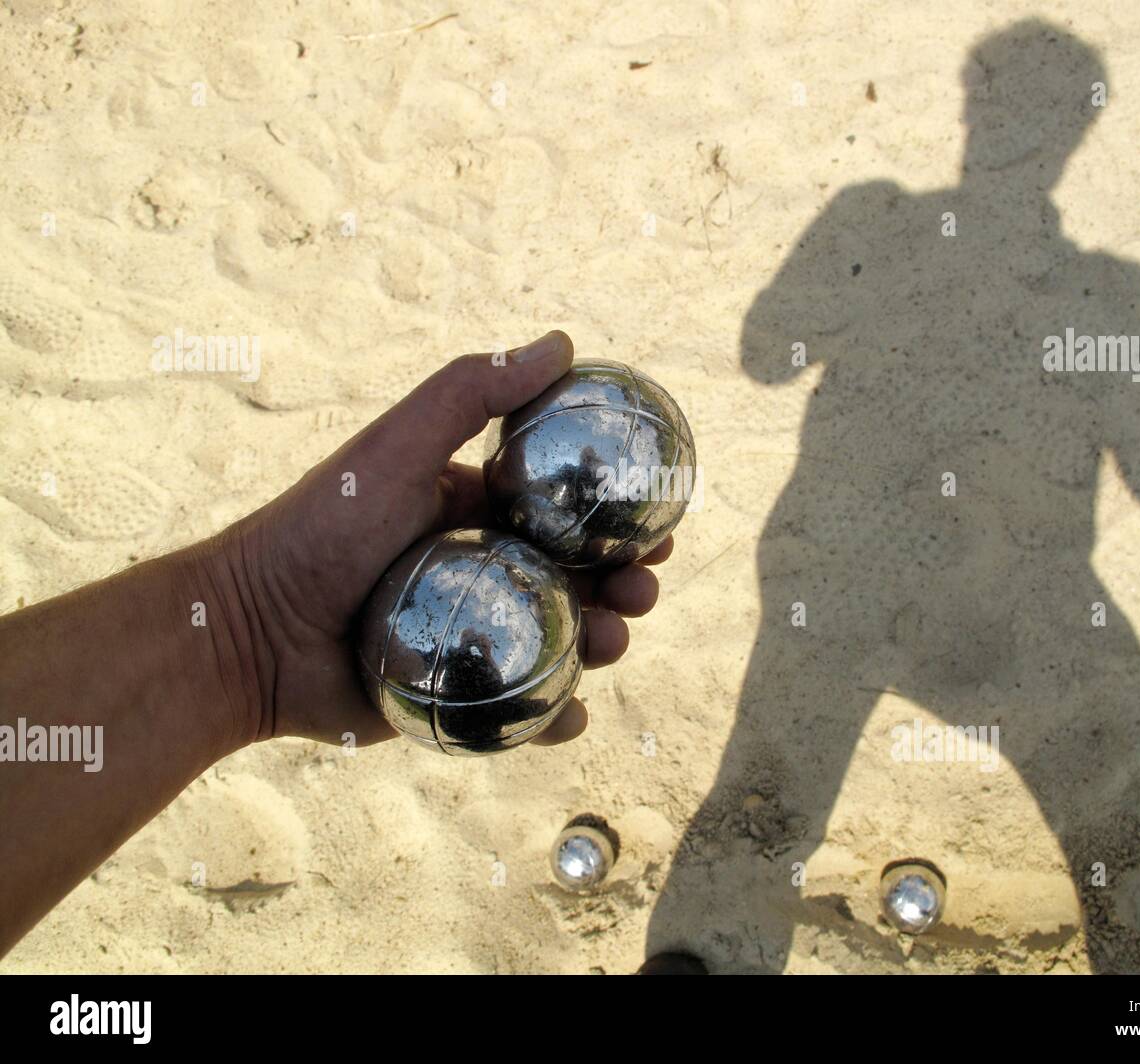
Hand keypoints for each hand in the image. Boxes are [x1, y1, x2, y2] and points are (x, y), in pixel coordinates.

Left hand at [202, 330, 669, 746]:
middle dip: (626, 588)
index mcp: (478, 513)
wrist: (247, 633)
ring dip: (603, 647)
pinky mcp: (456, 700)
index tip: (660, 528)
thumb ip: (470, 391)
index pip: (568, 515)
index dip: (622, 522)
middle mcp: (483, 572)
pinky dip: (556, 719)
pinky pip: (521, 713)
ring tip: (610, 645)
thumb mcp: (395, 447)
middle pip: (579, 582)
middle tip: (641, 593)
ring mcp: (473, 638)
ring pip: (562, 645)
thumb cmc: (320, 529)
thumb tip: (563, 343)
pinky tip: (574, 718)